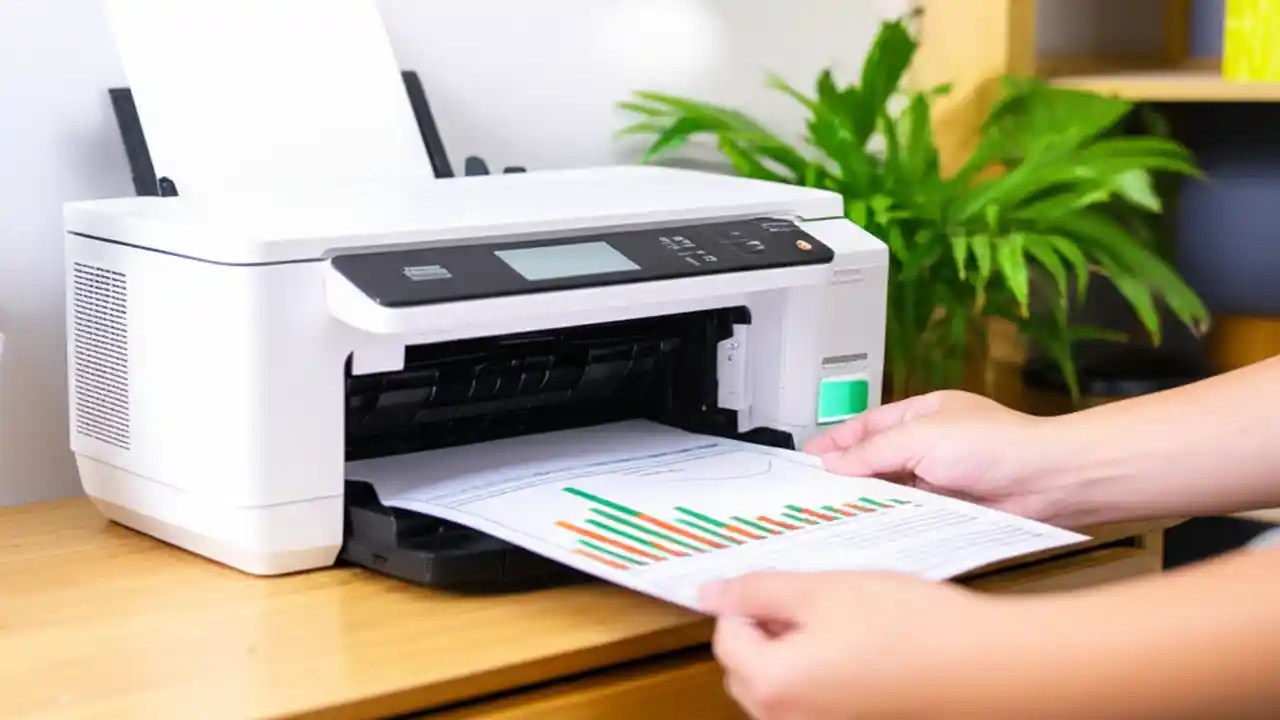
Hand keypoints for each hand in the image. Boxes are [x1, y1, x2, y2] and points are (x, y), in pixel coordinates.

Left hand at [700, 571, 1009, 718]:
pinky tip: (855, 644)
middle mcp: (786, 719)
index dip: (745, 601)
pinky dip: (817, 671)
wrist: (983, 666)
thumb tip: (710, 592)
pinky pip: (809, 698)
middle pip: (745, 667)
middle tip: (806, 598)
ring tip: (837, 619)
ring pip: (776, 684)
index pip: (725, 636)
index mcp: (771, 685)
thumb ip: (756, 592)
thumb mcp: (822, 590)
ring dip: (790, 650)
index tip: (773, 582)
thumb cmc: (911, 629)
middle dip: (763, 629)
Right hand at [803, 390, 1070, 522]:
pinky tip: (874, 529)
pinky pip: (913, 515)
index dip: (836, 442)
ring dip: (869, 500)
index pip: (867, 426)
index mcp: (922, 413)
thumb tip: (835, 465)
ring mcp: (941, 478)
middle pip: (876, 460)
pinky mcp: (952, 510)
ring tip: (835, 514)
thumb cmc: (997, 444)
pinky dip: (893, 520)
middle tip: (813, 493)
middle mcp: (930, 444)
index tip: (809, 460)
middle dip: (847, 475)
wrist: (1048, 480)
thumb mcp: (920, 437)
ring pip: (893, 491)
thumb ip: (873, 452)